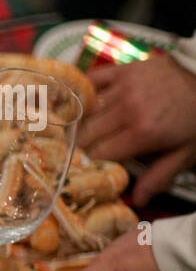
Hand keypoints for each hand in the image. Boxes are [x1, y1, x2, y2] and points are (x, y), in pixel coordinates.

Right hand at [78, 55, 195, 204]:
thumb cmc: (195, 121)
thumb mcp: (184, 153)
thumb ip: (159, 176)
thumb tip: (137, 201)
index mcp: (142, 132)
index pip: (98, 153)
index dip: (94, 161)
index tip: (93, 163)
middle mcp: (128, 108)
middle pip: (87, 133)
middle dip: (86, 144)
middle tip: (89, 148)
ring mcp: (124, 86)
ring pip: (86, 110)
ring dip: (85, 121)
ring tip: (88, 128)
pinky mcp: (124, 70)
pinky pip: (91, 81)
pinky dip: (86, 93)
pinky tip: (88, 103)